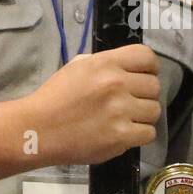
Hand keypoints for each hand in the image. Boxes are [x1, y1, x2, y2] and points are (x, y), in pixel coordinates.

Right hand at [29, 44, 160, 165]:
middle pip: (154, 86)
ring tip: (126, 119)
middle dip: (145, 94)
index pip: (146, 56)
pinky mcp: (120, 136)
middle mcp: (116, 84)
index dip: (150, 68)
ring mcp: (120, 111)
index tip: (145, 77)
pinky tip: (124, 133)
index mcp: (105, 63)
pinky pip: (148, 133)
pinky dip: (139, 135)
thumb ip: (104, 64)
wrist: (38, 129)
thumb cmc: (55, 97)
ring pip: (154, 111)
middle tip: (131, 103)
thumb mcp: (76, 67)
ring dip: (143, 116)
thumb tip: (128, 68)